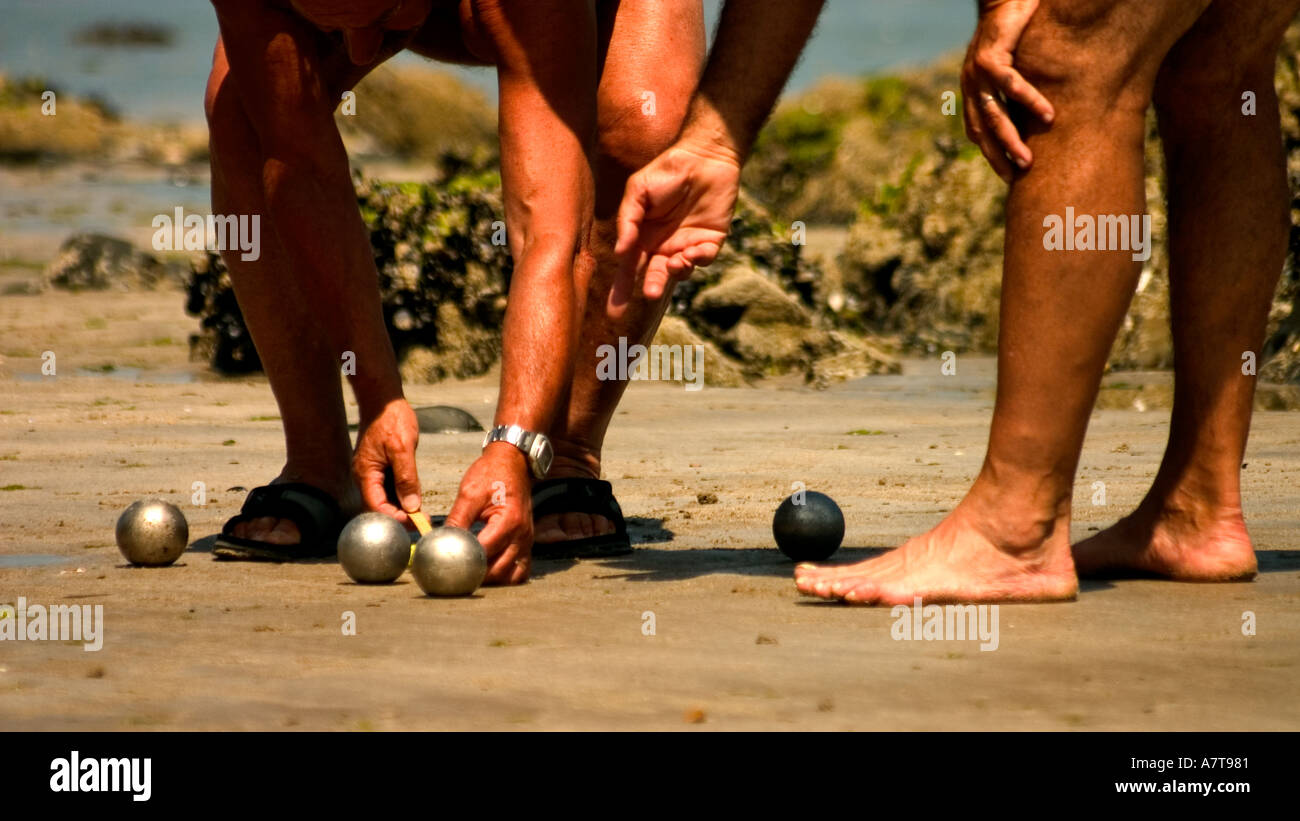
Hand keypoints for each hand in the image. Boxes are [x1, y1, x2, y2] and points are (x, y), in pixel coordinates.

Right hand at [352, 398, 420, 524]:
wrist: (383, 400)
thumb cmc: (391, 419)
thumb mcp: (403, 449)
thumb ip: (407, 479)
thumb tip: (411, 506)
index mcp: (365, 473)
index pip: (376, 506)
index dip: (394, 518)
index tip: (414, 522)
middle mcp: (364, 476)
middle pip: (378, 506)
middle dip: (398, 516)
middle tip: (421, 520)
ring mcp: (370, 472)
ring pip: (383, 498)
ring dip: (400, 507)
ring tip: (420, 513)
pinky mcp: (378, 467)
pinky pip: (387, 487)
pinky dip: (399, 495)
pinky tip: (414, 497)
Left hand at [445, 444, 531, 584]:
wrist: (514, 463)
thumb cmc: (493, 474)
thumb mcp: (470, 493)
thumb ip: (457, 519)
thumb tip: (441, 541)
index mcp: (508, 521)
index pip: (485, 552)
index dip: (466, 562)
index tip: (448, 567)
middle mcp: (522, 534)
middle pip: (499, 569)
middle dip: (478, 576)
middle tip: (456, 577)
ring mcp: (527, 540)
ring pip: (512, 575)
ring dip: (493, 579)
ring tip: (472, 576)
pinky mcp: (527, 542)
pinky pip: (521, 569)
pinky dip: (507, 575)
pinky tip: (491, 573)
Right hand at [609, 139, 741, 315]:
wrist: (703, 156)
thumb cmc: (666, 171)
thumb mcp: (637, 191)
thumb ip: (627, 221)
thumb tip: (619, 252)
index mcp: (642, 236)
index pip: (629, 267)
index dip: (622, 289)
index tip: (614, 311)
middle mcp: (663, 245)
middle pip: (654, 274)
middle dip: (652, 286)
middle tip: (650, 294)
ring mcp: (687, 244)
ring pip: (680, 270)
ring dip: (676, 272)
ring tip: (673, 263)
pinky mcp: (711, 240)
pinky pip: (704, 259)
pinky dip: (698, 260)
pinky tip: (692, 252)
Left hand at [961, 0, 1054, 181]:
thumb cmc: (1016, 33)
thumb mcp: (1016, 67)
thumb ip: (1020, 93)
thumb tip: (1045, 122)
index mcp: (974, 93)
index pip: (978, 132)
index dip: (991, 156)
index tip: (1009, 177)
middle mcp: (970, 86)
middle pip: (982, 131)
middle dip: (999, 157)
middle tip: (1017, 178)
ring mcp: (975, 72)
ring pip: (992, 114)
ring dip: (1010, 139)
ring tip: (1028, 160)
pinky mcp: (988, 55)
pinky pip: (1009, 84)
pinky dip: (1028, 100)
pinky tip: (1047, 115)